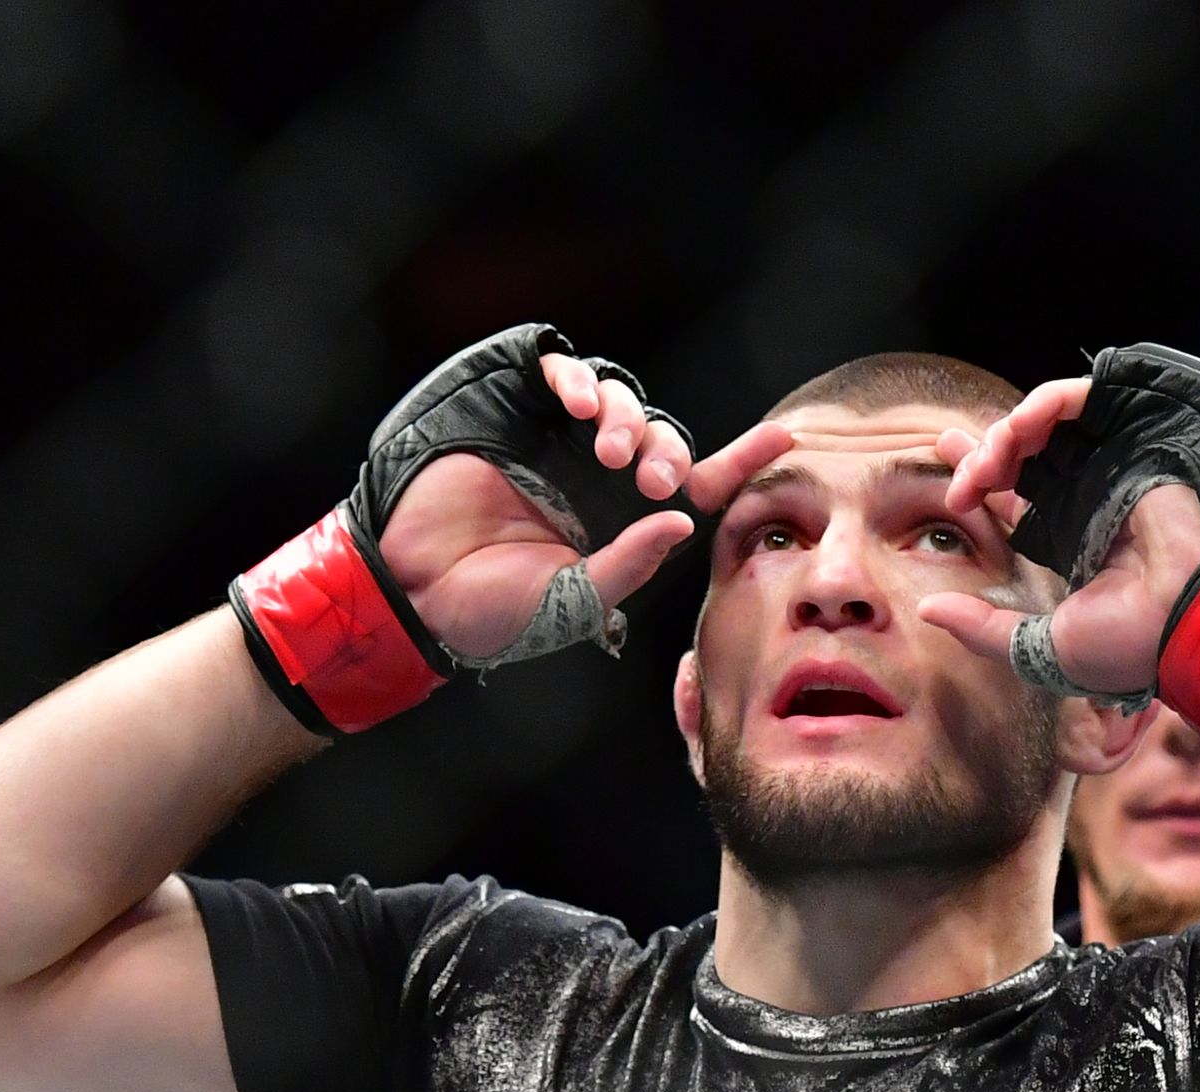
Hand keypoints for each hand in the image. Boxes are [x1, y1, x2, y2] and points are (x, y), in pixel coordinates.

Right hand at [379, 355, 786, 660]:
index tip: (785, 439)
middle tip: (646, 479)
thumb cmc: (491, 613)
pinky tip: (575, 402)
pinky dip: (577, 376)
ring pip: (619, 400)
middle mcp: (596, 481)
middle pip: (661, 437)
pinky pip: (561, 371)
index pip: (693, 485)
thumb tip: (682, 519)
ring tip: (605, 450)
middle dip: (665, 449)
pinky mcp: (515, 413)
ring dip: (625, 416)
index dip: (738, 461)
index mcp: (620, 524)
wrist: (413, 591)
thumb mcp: (573, 603)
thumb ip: (628, 564)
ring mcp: (556, 444)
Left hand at [917, 378, 1199, 696]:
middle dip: (981, 455)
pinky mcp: (1127, 442)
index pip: (1015, 498)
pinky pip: (1075, 403)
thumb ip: (984, 630)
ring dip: (1003, 436)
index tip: (953, 480)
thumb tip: (926, 610)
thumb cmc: (1126, 648)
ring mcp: (1108, 468)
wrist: (1185, 624)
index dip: (981, 479)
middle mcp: (1088, 499)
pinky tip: (1014, 431)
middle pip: (1023, 455)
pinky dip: (1040, 405)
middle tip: (960, 474)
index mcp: (1070, 540)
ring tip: (985, 463)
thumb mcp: (1039, 649)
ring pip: (1042, 428)